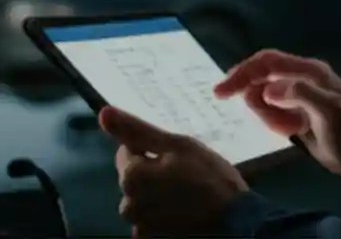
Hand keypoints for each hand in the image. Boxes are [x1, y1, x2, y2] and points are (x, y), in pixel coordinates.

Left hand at [99, 106, 247, 237]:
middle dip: (155, 174)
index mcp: (130, 177)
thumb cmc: (210, 178)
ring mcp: (140, 227)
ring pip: (144, 200)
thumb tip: (103, 113)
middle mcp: (128, 205)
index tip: (177, 158)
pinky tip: (185, 213)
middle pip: (135, 179)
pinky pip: (152, 221)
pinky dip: (164, 216)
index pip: (128, 151)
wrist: (236, 220)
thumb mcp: (177, 145)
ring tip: (188, 195)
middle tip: (186, 176)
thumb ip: (137, 130)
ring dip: (159, 196)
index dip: (153, 150)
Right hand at [214, 49, 340, 180]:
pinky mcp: (296, 112)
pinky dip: (275, 123)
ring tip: (291, 129)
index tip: (221, 91)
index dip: (242, 72)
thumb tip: (267, 89)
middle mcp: (301, 78)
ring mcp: (298, 96)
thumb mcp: (329, 111)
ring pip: (264, 98)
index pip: (267, 61)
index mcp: (309, 72)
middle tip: (249, 113)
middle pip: (261, 77)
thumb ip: (300, 95)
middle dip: (251, 94)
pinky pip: (272, 113)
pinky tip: (293, 132)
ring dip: (268, 115)